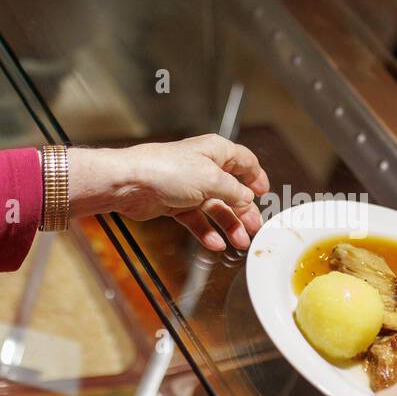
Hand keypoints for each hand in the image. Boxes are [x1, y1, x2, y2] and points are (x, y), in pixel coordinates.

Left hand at [70, 135, 269, 250]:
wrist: (131, 184)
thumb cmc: (167, 170)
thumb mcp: (212, 179)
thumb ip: (234, 191)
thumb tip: (247, 198)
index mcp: (215, 152)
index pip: (244, 162)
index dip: (256, 178)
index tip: (264, 193)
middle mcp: (204, 168)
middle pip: (232, 191)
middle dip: (245, 211)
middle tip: (255, 228)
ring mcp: (190, 187)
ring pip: (216, 208)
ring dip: (229, 225)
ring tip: (239, 242)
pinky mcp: (176, 204)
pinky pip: (197, 220)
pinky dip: (207, 231)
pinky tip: (216, 243)